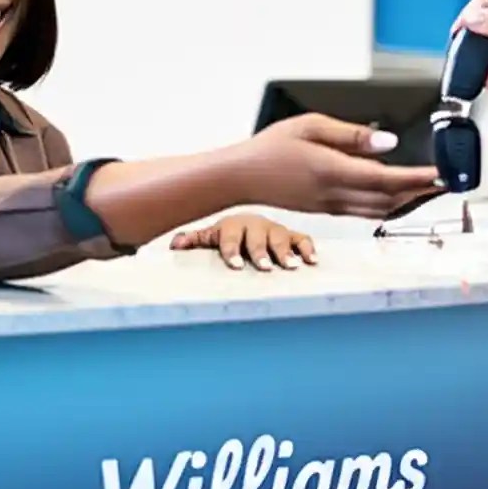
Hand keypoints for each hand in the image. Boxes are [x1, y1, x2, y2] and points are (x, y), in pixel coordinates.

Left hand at [170, 213, 315, 270]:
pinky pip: (302, 238)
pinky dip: (308, 248)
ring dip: (286, 252)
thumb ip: (193, 241)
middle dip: (261, 252)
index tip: (236, 265)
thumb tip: (175, 245)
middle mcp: (255, 226)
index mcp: (233, 226)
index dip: (232, 250)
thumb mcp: (208, 237)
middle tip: (264, 267)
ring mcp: (274, 230)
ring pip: (281, 237)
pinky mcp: (291, 236)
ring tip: (290, 266)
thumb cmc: (227, 235)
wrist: (248, 221)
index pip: (231, 237)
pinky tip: (311, 261)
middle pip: (258, 237)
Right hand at [238, 114, 442, 218]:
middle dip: (420, 192)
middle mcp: (336, 194)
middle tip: (445, 182)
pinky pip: (366, 211)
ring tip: (428, 189)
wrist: (241, 177)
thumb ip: (353, 135)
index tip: (440, 175)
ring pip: (380, 209)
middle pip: (390, 199)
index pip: (387, 179)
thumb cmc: (271, 147)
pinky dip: (388, 205)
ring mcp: (332, 206)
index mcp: (333, 171)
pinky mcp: (327, 210)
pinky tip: (397, 197)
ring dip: (407, 201)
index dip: (418, 179)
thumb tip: (388, 143)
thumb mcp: (311, 126)